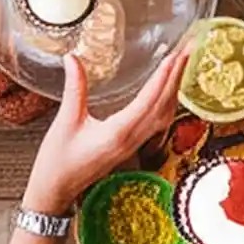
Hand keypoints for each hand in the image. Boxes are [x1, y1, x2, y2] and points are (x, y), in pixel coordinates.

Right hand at [24, 48, 188, 214]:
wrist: (55, 192)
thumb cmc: (58, 162)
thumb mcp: (65, 121)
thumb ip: (74, 88)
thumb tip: (73, 58)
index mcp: (118, 133)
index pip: (148, 101)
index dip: (163, 78)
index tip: (174, 56)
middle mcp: (132, 140)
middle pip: (163, 106)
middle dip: (176, 77)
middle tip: (188, 50)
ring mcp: (134, 145)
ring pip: (164, 115)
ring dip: (174, 89)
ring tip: (182, 65)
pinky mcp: (131, 147)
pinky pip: (157, 123)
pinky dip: (166, 103)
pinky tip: (167, 91)